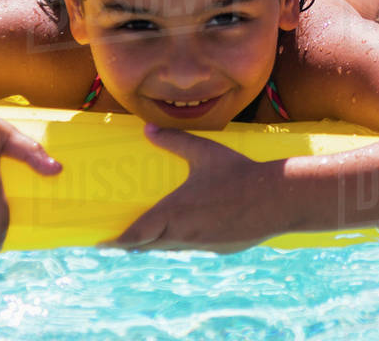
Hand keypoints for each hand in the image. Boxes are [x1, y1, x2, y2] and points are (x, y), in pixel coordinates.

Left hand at [109, 124, 285, 252]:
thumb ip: (174, 141)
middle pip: (149, 246)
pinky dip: (189, 240)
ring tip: (155, 233)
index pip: (134, 236)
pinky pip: (197, 247)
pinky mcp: (220, 250)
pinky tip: (199, 227)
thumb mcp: (205, 152)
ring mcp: (202, 246)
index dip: (115, 242)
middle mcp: (183, 235)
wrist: (276, 199)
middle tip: (123, 238)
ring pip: (173, 248)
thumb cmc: (238, 173)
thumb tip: (148, 129)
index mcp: (173, 214)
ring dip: (161, 242)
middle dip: (134, 243)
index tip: (101, 244)